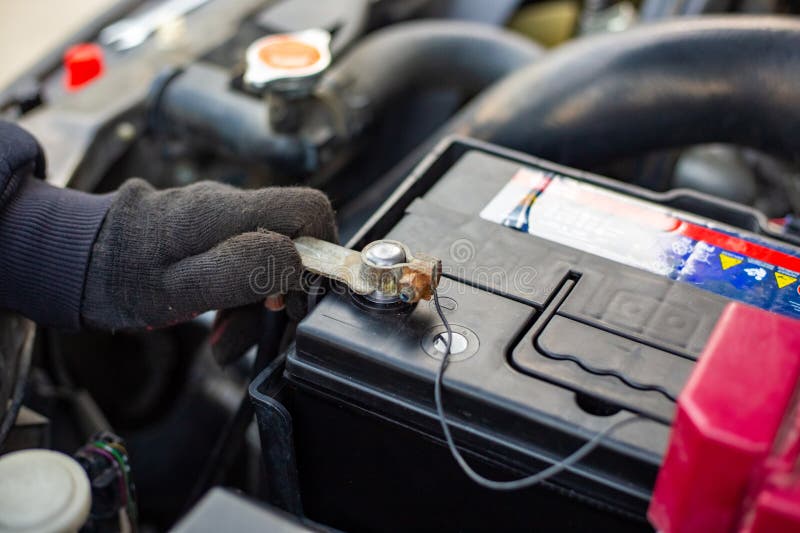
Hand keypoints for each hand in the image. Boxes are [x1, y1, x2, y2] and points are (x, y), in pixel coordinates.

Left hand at [82, 179, 336, 361]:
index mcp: (226, 213)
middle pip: (295, 239)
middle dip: (287, 290)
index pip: (309, 210)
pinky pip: (245, 259)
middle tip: (259, 324)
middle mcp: (229, 206)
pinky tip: (217, 317)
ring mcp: (221, 217)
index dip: (320, 255)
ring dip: (258, 302)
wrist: (73, 259)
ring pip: (272, 255)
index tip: (296, 298)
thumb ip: (241, 270)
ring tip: (226, 334)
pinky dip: (241, 295)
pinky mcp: (211, 231)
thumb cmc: (118, 277)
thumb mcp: (179, 287)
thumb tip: (296, 261)